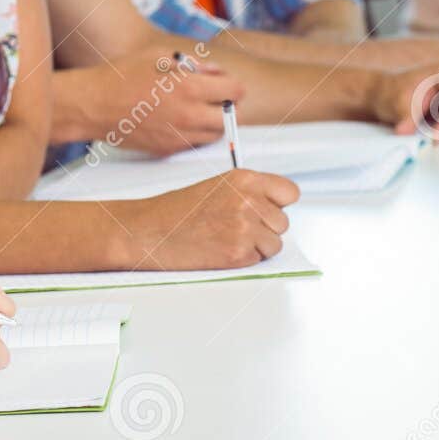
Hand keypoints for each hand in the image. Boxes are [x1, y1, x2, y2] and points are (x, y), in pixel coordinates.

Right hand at [93, 49, 245, 157]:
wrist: (93, 105)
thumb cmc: (122, 75)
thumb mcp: (159, 56)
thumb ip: (194, 63)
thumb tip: (215, 73)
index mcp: (188, 87)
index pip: (234, 91)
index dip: (233, 85)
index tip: (226, 83)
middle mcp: (188, 114)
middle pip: (231, 118)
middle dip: (229, 106)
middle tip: (218, 98)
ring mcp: (178, 135)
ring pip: (215, 135)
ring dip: (214, 122)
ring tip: (198, 109)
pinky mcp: (167, 150)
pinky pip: (194, 144)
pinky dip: (195, 134)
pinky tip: (180, 121)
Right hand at [114, 168, 299, 269]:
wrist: (148, 231)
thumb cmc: (177, 211)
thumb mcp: (217, 187)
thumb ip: (248, 193)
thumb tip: (276, 208)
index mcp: (244, 178)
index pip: (290, 192)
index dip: (279, 204)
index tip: (268, 210)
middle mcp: (248, 200)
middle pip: (283, 222)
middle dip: (265, 229)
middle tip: (235, 228)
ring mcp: (245, 227)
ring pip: (275, 244)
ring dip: (257, 247)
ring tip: (226, 239)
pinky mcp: (238, 252)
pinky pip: (259, 260)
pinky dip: (244, 260)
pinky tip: (220, 250)